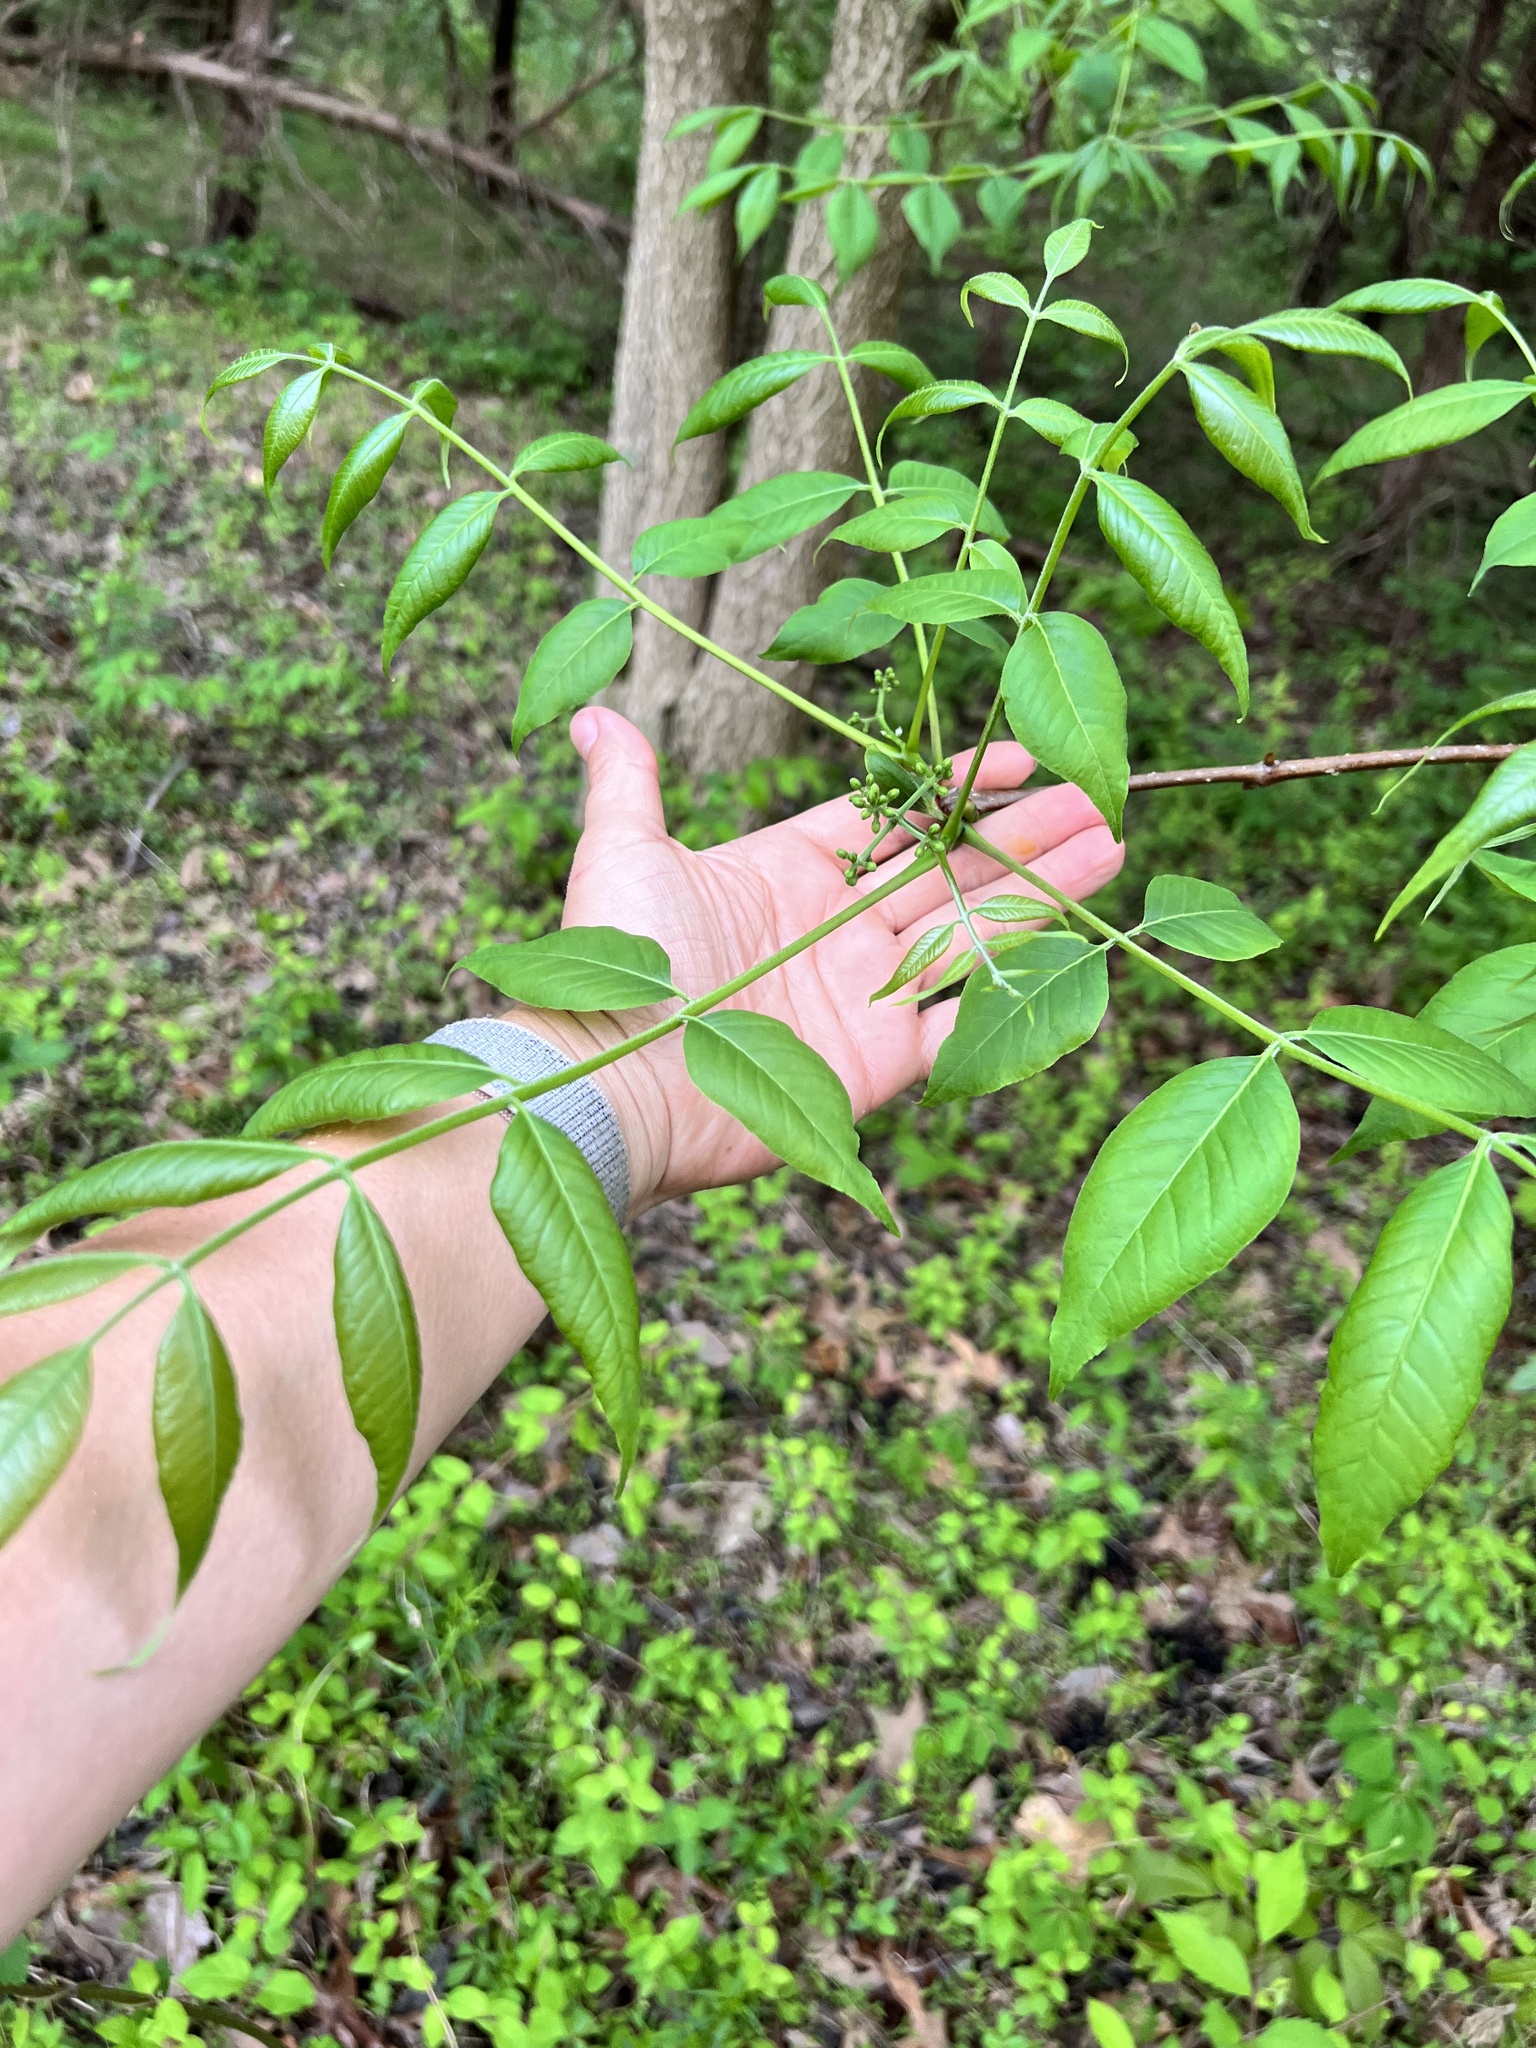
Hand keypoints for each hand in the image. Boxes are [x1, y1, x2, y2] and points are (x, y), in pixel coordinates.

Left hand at [517, 708, 1123, 1210]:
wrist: (617, 1087)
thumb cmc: (617, 965)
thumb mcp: (621, 855)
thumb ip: (627, 786)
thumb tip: (591, 714)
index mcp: (787, 872)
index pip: (892, 819)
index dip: (955, 787)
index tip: (1019, 755)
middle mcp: (836, 933)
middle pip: (948, 872)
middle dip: (1025, 834)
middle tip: (1099, 798)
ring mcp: (862, 999)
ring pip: (971, 934)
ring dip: (1043, 893)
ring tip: (1112, 847)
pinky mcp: (878, 1066)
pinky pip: (962, 1026)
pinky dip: (1015, 993)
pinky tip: (1080, 948)